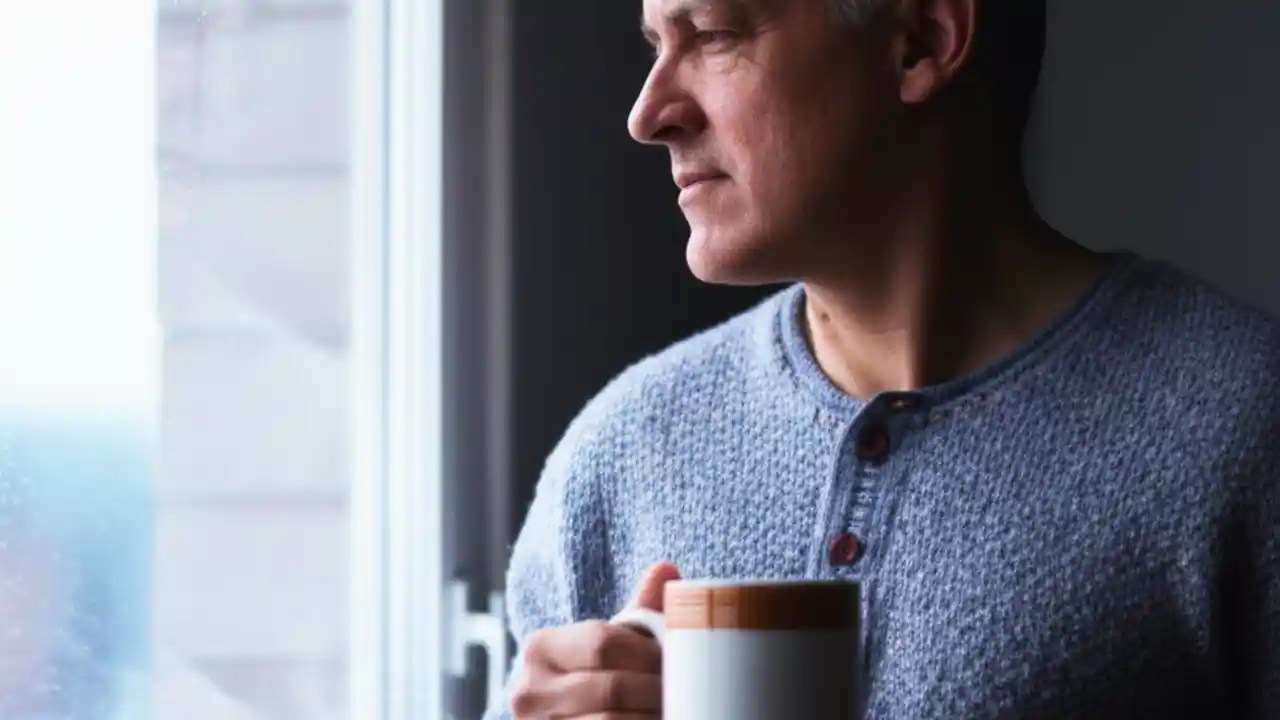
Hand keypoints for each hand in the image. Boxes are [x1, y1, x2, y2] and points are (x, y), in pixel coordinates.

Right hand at [511, 561, 679, 718]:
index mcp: (540, 648)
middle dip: (654, 690)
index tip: (674, 663)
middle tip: (683, 690)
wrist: (560, 718)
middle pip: (611, 688)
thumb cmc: (593, 677)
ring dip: (650, 716)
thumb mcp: (607, 643)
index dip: (647, 655)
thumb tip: (666, 569)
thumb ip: (635, 611)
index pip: (602, 643)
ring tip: (673, 710)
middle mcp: (529, 691)